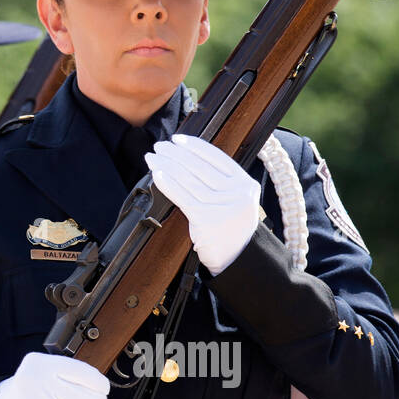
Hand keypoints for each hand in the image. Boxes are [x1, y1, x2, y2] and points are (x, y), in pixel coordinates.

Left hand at [146, 133, 260, 275]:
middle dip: (175, 153)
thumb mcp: (234, 200)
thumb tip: (185, 158)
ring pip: (188, 179)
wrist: (237, 259)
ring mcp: (224, 206)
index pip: (216, 157)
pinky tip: (157, 175)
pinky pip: (183, 197)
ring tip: (152, 158)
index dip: (194, 146)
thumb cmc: (230, 228)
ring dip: (166, 165)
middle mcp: (238, 193)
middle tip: (159, 146)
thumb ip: (220, 182)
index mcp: (246, 183)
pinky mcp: (208, 219)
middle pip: (199, 166)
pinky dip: (167, 184)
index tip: (177, 139)